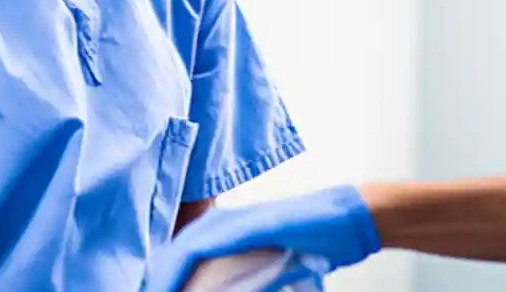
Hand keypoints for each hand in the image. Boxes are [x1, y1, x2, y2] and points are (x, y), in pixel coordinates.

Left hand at [144, 185, 380, 291]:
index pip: (181, 253)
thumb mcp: (272, 266)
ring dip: (163, 278)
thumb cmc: (313, 243)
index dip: (162, 276)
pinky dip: (182, 269)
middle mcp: (224, 220)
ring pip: (181, 251)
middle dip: (156, 280)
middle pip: (174, 252)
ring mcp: (234, 220)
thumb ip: (247, 277)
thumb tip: (222, 288)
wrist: (348, 221)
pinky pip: (202, 248)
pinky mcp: (246, 225)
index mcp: (226, 228)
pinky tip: (170, 286)